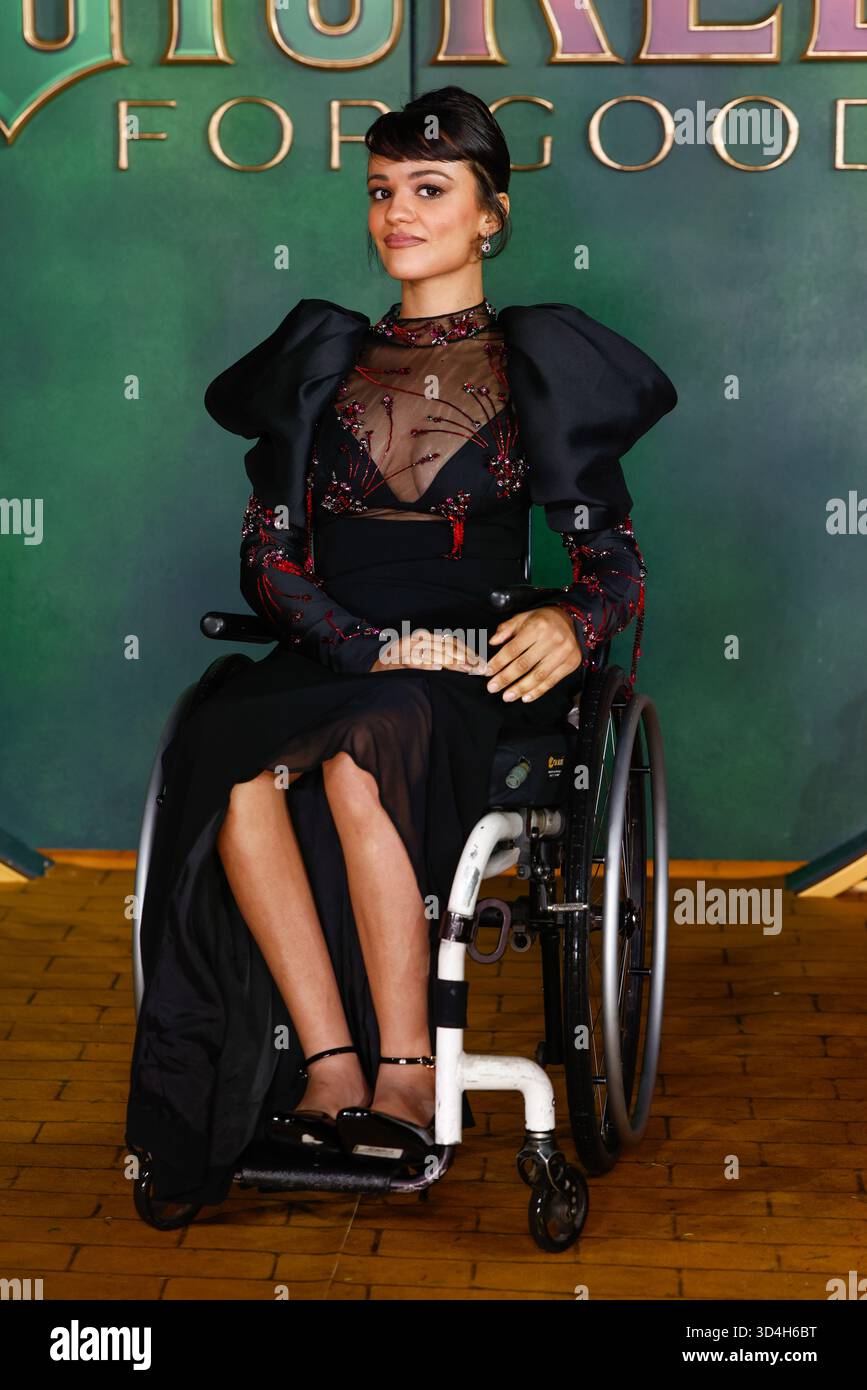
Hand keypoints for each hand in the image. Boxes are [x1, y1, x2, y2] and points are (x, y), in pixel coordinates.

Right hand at [369, 628, 488, 674]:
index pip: (451, 642)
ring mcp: (406, 648)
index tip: (481, 663)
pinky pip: (413, 660)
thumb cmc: (399, 663)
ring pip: (433, 652)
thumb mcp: (421, 655)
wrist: (372, 663)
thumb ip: (439, 656)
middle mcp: (417, 640)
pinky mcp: (396, 659)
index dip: (468, 652)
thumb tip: (466, 664)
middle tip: (480, 669)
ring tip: (466, 669)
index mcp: (425, 638)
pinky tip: (438, 669)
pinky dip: (426, 664)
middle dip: (465, 658)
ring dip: (451, 662)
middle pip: (446, 647)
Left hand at [485, 607, 581, 701]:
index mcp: (537, 627)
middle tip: (492, 688)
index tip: (487, 672)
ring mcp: (563, 653)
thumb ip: (506, 629)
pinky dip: (537, 691)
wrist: (570, 619)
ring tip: (507, 696)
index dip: (499, 662)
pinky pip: (552, 681)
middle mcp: (551, 640)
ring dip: (520, 689)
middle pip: (524, 664)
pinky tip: (525, 697)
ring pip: (538, 676)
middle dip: (506, 678)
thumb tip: (492, 642)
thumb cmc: (542, 620)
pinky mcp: (571, 663)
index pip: (513, 649)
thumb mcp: (522, 618)